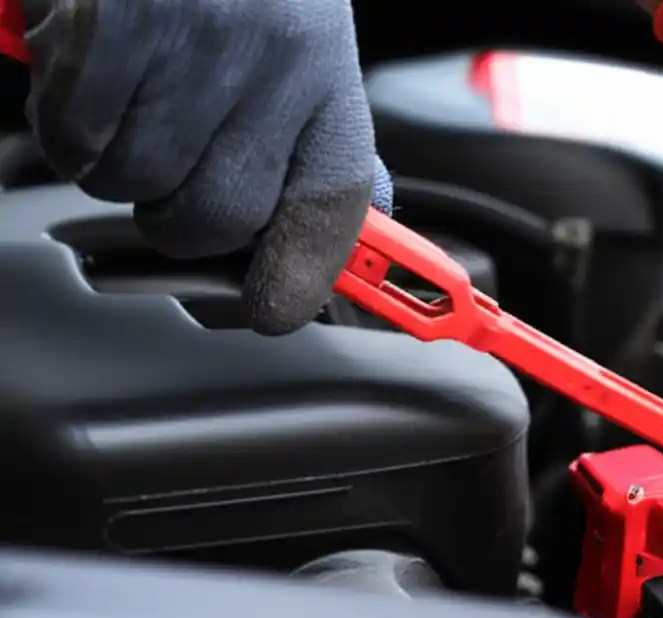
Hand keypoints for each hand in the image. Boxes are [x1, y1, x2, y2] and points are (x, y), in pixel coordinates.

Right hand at [21, 0, 392, 334]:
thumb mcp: (311, 48)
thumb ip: (323, 141)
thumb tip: (357, 229)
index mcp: (329, 80)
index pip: (332, 214)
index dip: (299, 278)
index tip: (278, 307)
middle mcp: (278, 66)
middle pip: (213, 220)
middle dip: (175, 214)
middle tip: (167, 168)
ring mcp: (198, 46)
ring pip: (132, 183)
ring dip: (113, 157)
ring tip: (131, 94)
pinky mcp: (120, 27)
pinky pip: (74, 133)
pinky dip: (67, 116)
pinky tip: (92, 65)